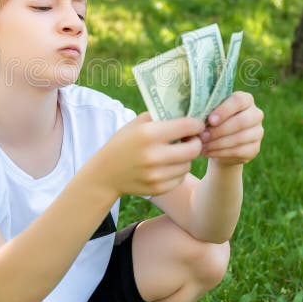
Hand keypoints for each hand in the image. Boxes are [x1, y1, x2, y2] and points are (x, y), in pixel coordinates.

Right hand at [90, 113, 204, 196]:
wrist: (106, 173)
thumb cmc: (124, 142)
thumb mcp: (137, 123)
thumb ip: (161, 116)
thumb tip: (189, 112)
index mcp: (149, 134)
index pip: (187, 126)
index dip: (197, 124)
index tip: (197, 125)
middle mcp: (153, 156)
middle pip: (193, 149)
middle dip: (195, 142)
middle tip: (190, 140)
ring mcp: (156, 175)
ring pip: (188, 165)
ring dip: (185, 158)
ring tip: (174, 153)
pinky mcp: (158, 189)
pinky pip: (180, 178)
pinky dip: (177, 172)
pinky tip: (166, 166)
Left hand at [199, 91, 263, 166]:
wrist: (220, 144)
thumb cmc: (213, 122)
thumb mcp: (211, 113)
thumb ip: (208, 110)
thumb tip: (195, 117)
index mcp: (245, 99)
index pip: (239, 101)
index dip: (224, 110)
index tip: (210, 120)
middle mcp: (255, 114)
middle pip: (242, 121)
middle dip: (220, 130)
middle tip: (202, 136)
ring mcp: (258, 132)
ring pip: (240, 138)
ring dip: (218, 143)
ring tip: (201, 145)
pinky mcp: (254, 148)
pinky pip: (238, 151)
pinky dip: (220, 152)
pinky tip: (207, 152)